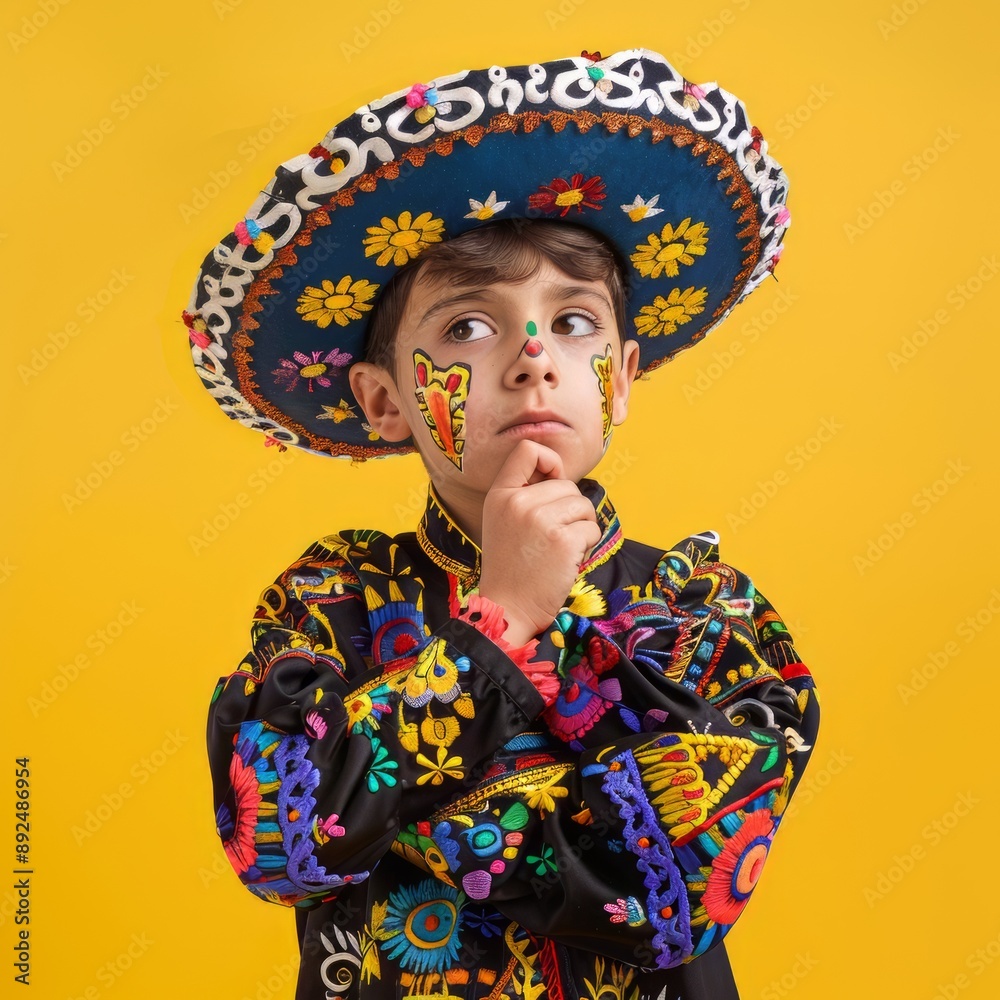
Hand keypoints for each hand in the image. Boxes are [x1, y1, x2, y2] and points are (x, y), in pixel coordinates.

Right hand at [478, 440, 599, 646]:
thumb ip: (525, 494)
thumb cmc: (511, 566)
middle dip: (570, 509)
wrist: (507, 607)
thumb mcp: (502, 520)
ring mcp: (541, 519)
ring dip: (581, 527)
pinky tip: (567, 560)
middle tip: (553, 537)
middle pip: (566, 483)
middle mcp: (518, 501)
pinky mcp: (563, 540)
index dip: (550, 461)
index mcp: (500, 494)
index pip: (528, 450)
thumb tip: (561, 475)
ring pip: (583, 505)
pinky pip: (592, 528)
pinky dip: (587, 545)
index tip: (553, 481)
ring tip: (560, 549)